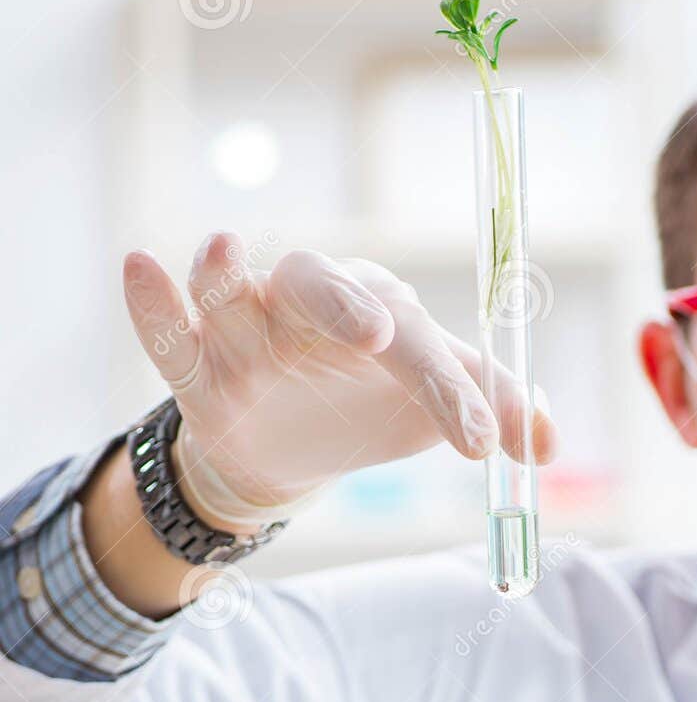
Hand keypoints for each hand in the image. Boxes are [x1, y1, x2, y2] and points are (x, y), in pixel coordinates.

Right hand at [122, 233, 555, 527]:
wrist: (296, 452)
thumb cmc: (375, 409)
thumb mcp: (438, 411)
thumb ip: (496, 411)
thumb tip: (548, 445)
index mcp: (380, 310)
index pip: (417, 340)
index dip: (452, 390)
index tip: (484, 447)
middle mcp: (313, 305)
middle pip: (324, 287)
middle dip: (346, 306)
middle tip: (377, 335)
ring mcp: (247, 331)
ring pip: (233, 291)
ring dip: (225, 272)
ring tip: (221, 250)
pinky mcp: (196, 370)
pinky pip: (168, 332)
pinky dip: (152, 302)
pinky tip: (142, 268)